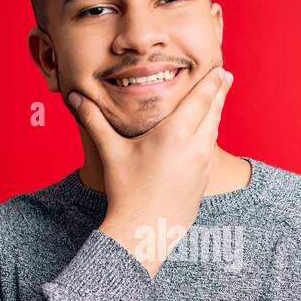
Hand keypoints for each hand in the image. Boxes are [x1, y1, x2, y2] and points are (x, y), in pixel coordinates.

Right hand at [67, 65, 234, 277]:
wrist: (144, 231)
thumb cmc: (126, 191)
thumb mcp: (111, 152)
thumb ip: (94, 120)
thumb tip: (74, 96)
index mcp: (175, 134)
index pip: (201, 99)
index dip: (212, 82)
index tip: (220, 69)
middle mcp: (195, 147)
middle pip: (214, 111)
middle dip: (220, 92)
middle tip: (226, 76)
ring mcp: (202, 165)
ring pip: (214, 131)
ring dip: (216, 113)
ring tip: (217, 100)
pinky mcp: (204, 181)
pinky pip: (210, 151)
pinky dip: (210, 136)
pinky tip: (206, 134)